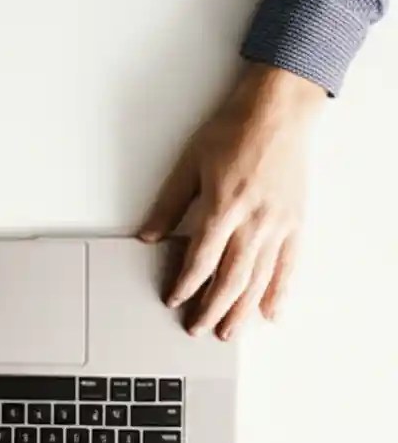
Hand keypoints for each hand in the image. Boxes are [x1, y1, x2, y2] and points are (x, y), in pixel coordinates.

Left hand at [138, 64, 324, 339]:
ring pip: (259, 279)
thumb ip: (168, 205)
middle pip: (231, 278)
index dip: (186, 284)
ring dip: (242, 310)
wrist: (278, 111)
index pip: (201, 259)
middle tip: (196, 328)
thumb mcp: (189, 165)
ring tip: (227, 331)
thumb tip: (147, 235)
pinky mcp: (296, 222)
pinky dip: (280, 292)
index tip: (174, 300)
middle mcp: (254, 221)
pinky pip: (289, 265)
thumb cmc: (233, 132)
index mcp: (224, 207)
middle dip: (211, 308)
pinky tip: (271, 313)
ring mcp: (279, 224)